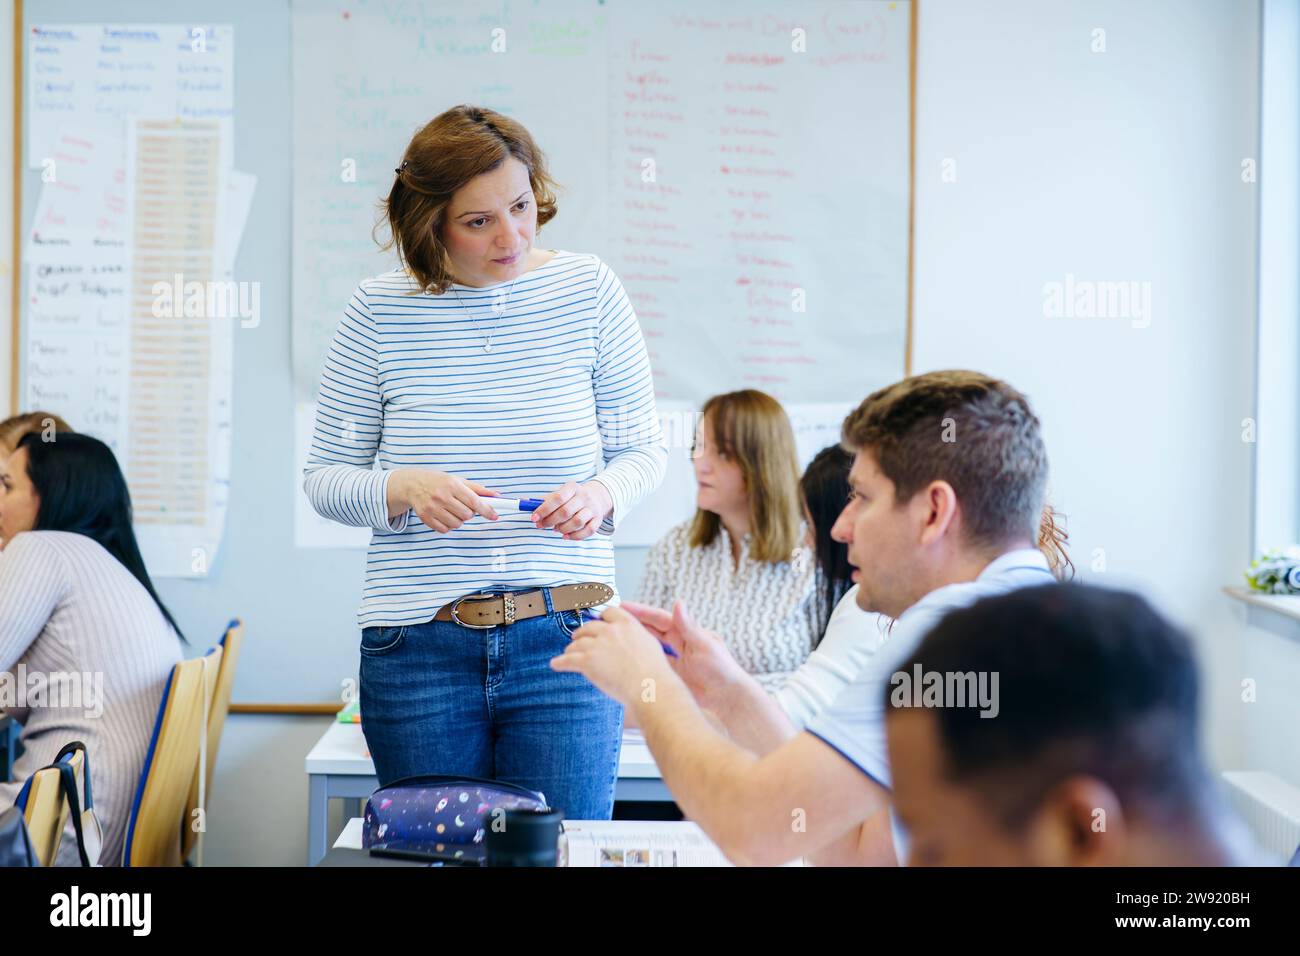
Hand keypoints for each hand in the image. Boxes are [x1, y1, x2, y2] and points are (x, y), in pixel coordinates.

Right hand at [390, 469, 499, 532]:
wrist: (412, 484)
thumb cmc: (438, 481)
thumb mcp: (457, 480)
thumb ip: (477, 489)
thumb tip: (496, 495)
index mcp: (452, 485)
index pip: (474, 501)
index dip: (487, 510)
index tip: (494, 516)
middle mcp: (441, 496)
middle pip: (467, 515)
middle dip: (470, 513)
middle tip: (464, 506)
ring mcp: (432, 508)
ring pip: (457, 524)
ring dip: (459, 520)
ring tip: (452, 510)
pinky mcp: (425, 518)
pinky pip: (445, 530)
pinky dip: (448, 525)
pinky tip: (444, 515)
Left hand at [531, 480, 612, 539]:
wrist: (596, 497)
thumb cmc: (571, 498)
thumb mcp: (560, 494)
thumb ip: (543, 500)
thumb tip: (523, 503)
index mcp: (572, 487)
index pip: (557, 498)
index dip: (544, 509)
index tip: (534, 518)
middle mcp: (584, 496)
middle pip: (566, 512)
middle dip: (550, 521)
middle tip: (541, 526)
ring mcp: (592, 508)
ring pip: (577, 522)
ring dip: (562, 529)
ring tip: (556, 529)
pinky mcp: (598, 519)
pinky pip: (588, 531)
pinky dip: (575, 536)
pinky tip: (566, 536)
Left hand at [550, 605, 672, 705]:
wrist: (649, 687)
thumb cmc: (654, 671)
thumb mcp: (649, 643)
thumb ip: (635, 634)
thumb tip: (630, 634)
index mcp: (627, 623)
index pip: (609, 612)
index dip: (602, 618)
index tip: (598, 623)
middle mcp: (610, 631)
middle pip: (589, 627)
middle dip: (582, 633)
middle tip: (578, 639)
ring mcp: (597, 645)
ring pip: (577, 643)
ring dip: (571, 648)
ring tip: (569, 653)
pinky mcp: (587, 661)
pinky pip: (568, 660)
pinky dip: (560, 662)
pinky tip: (555, 664)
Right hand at [621, 600, 747, 711]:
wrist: (728, 698)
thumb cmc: (722, 670)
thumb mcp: (705, 645)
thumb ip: (689, 626)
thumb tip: (678, 603)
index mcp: (688, 632)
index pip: (659, 618)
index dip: (641, 612)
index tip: (623, 606)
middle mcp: (681, 643)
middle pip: (652, 630)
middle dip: (633, 623)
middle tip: (612, 618)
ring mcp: (676, 659)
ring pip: (651, 646)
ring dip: (635, 640)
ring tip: (615, 635)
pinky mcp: (674, 674)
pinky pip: (654, 663)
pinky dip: (642, 659)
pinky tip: (629, 658)